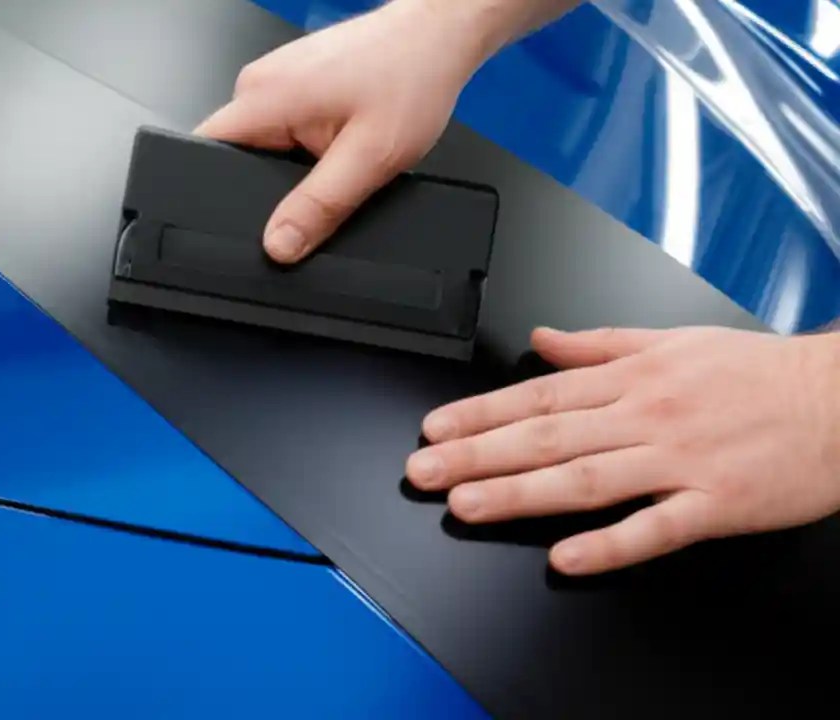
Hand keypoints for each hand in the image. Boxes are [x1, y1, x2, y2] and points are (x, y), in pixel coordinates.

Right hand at [195, 0, 506, 262]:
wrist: (436, 38)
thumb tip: (278, 245)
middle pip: (235, 155)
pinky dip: (305, 144)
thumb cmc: (410, 80)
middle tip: (321, 180)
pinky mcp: (293, 82)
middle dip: (269, 182)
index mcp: (264, 98)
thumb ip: (319, 206)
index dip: (217, 191)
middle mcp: (259, 83)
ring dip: (293, 162)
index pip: (205, 151)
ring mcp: (274, 79)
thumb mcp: (369, 159)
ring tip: (339, 149)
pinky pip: (280, 127)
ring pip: (262, 144)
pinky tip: (339, 136)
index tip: (251, 216)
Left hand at [406, 326, 839, 575]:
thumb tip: (542, 338)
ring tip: (466, 505)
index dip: (480, 413)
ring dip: (521, 494)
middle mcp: (647, 416)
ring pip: (587, 478)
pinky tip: (566, 556)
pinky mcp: (717, 504)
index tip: (434, 428)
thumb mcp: (672, 340)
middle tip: (424, 471)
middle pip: (547, 436)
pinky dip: (610, 543)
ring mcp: (680, 461)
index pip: (539, 395)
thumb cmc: (759, 373)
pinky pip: (656, 527)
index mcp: (634, 378)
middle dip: (477, 454)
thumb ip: (600, 343)